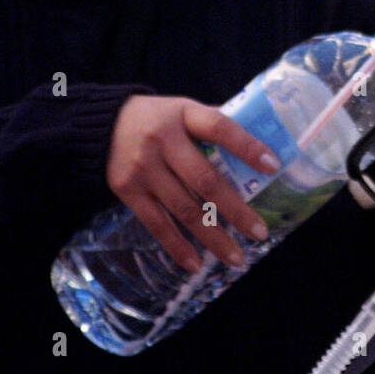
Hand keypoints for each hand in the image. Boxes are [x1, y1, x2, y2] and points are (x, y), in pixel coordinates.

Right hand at [106, 95, 279, 271]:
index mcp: (184, 114)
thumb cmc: (158, 118)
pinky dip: (177, 246)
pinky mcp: (127, 191)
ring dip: (213, 237)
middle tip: (259, 233)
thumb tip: (262, 143)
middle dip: (236, 210)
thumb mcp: (185, 109)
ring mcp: (143, 168)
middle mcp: (162, 141)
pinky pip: (156, 224)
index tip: (274, 166)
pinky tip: (196, 264)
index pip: (220, 127)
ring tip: (236, 257)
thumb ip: (214, 124)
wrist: (100, 124)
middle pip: (205, 180)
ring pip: (184, 208)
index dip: (248, 146)